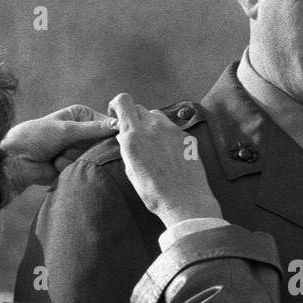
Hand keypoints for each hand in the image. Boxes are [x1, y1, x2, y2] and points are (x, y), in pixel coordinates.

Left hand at [0, 104, 117, 190]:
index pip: (108, 124)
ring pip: (93, 157)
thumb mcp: (65, 130)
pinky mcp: (75, 165)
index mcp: (82, 116)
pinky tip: (55, 164)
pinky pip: (83, 168)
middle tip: (66, 147)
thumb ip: (93, 129)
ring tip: (57, 155)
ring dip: (74, 158)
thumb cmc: (35, 137)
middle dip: (85, 148)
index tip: (110, 140)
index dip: (110, 133)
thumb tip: (119, 125)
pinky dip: (69, 167)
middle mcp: (83, 132)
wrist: (15, 160)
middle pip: (103, 143)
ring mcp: (79, 149)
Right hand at [109, 92, 220, 226]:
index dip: (116, 105)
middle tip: (135, 134)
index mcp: (134, 135)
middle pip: (139, 108)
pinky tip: (169, 153)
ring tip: (152, 143)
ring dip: (151, 124)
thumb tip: (123, 134)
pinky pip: (172, 128)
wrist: (185, 201)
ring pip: (157, 115)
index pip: (123, 101)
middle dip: (134, 118)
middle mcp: (153, 127)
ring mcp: (172, 130)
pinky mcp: (186, 137)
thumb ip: (126, 147)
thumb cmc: (154, 192)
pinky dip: (166, 135)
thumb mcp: (131, 170)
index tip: (116, 115)